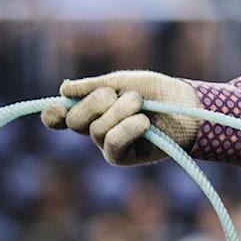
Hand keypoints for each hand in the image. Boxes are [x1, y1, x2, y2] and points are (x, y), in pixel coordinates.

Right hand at [40, 70, 200, 165]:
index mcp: (92, 110)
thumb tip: (63, 89)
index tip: (60, 105)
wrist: (187, 105)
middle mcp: (95, 129)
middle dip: (99, 101)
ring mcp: (108, 145)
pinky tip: (144, 123)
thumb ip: (94, 87)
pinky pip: (113, 142)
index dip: (54, 114)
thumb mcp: (124, 82)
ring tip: (142, 105)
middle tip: (128, 95)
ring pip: (96, 129)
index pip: (61, 117)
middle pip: (76, 120)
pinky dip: (128, 128)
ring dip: (122, 110)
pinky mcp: (123, 158)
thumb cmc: (158, 91)